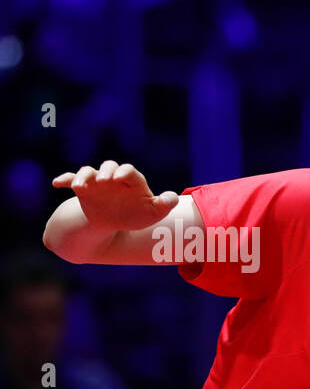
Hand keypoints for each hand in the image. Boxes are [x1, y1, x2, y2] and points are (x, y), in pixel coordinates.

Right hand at [52, 161, 178, 230]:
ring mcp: (96, 182)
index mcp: (132, 181)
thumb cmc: (135, 215)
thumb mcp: (152, 213)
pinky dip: (65, 179)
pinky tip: (58, 183)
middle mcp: (113, 178)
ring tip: (81, 186)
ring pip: (88, 172)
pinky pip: (71, 180)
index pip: (129, 171)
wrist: (113, 223)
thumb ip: (163, 205)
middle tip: (106, 180)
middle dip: (106, 171)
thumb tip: (173, 198)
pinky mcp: (83, 189)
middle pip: (109, 166)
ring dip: (84, 176)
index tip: (122, 178)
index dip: (126, 172)